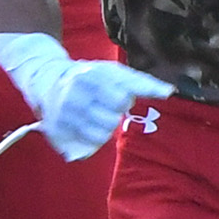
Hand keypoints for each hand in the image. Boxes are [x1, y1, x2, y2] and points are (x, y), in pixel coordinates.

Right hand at [0, 29, 174, 160]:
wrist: (48, 78)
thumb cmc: (90, 76)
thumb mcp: (115, 72)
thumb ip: (143, 82)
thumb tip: (170, 91)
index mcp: (91, 78)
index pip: (121, 101)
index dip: (120, 101)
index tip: (112, 95)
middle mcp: (75, 96)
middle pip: (111, 121)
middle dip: (110, 115)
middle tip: (100, 106)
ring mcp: (64, 115)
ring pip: (99, 136)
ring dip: (101, 129)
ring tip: (92, 116)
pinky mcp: (55, 131)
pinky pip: (85, 147)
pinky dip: (88, 140)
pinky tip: (83, 127)